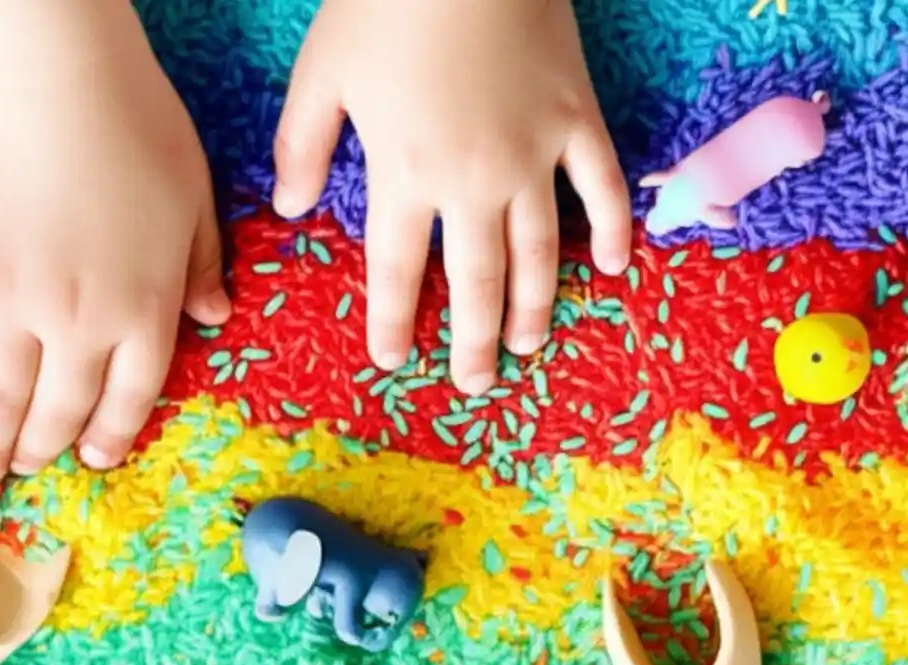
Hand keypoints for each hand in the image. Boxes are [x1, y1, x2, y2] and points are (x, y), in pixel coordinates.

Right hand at [0, 2, 228, 482]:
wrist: (55, 85)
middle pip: (61, 406)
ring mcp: (13, 303)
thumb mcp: (195, 198)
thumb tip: (214, 316)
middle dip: (46, 446)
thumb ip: (201, 264)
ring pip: (1, 393)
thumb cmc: (138, 129)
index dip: (111, 432)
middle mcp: (80, 323)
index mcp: (144, 308)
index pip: (130, 394)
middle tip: (30, 469)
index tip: (93, 457)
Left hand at [274, 0, 630, 393]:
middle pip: (473, 279)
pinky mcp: (577, 120)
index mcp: (405, 173)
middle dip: (469, 338)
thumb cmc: (384, 5)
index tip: (392, 358)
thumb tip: (290, 207)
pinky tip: (616, 266)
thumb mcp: (321, 74)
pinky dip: (612, 228)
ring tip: (526, 346)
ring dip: (532, 304)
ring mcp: (534, 154)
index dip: (393, 318)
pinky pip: (601, 187)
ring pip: (538, 250)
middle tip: (472, 383)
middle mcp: (473, 181)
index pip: (396, 268)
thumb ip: (302, 146)